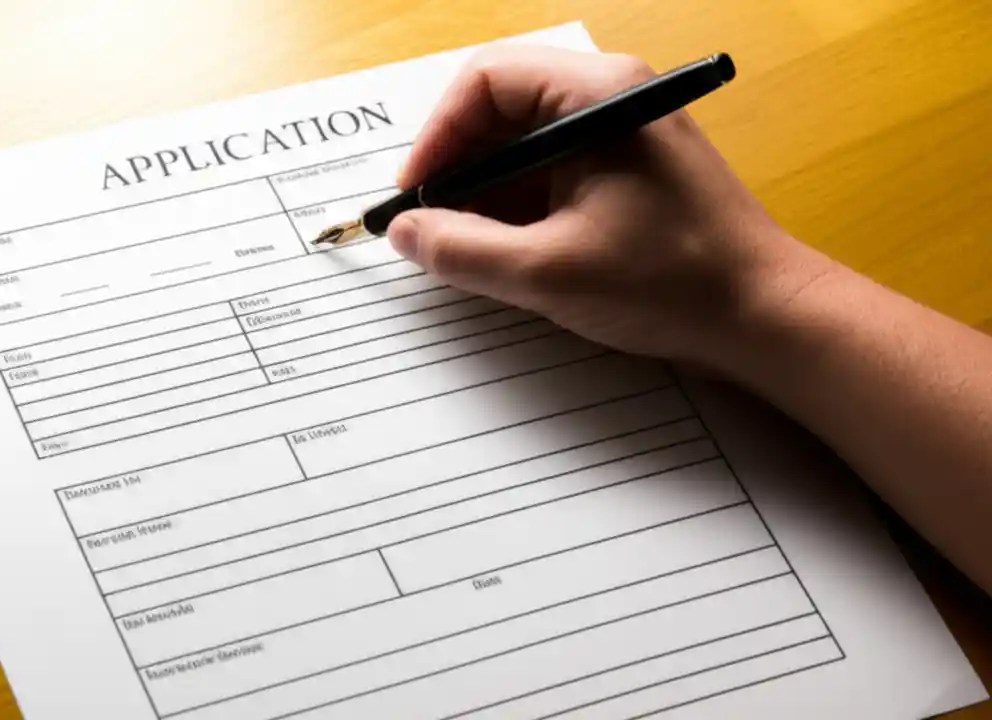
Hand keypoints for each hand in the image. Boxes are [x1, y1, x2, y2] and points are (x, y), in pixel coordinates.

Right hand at [389, 46, 837, 371]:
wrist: (764, 315)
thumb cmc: (670, 283)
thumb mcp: (547, 272)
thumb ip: (462, 250)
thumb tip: (403, 232)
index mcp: (596, 96)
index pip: (485, 81)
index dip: (437, 136)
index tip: (415, 194)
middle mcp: (610, 97)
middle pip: (502, 108)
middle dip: (458, 166)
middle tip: (430, 223)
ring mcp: (624, 132)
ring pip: (526, 143)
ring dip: (487, 191)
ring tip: (465, 247)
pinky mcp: (631, 168)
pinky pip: (556, 169)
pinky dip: (521, 205)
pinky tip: (507, 251)